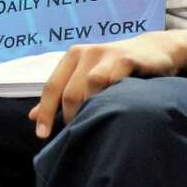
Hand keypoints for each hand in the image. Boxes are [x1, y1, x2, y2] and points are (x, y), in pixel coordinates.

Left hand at [28, 32, 184, 137]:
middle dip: (69, 117)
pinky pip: (112, 80)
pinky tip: (112, 110)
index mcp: (72, 58)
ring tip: (92, 125)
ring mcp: (105, 54)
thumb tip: (32, 116)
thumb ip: (62, 95)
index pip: (51, 87)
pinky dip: (108, 96)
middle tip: (75, 135)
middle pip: (69, 91)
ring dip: (88, 108)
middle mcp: (85, 53)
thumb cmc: (116, 68)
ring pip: (88, 86)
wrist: (154, 50)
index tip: (42, 135)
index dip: (45, 112)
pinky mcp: (126, 59)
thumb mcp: (86, 77)